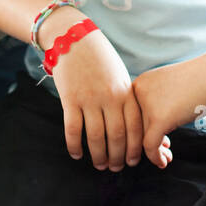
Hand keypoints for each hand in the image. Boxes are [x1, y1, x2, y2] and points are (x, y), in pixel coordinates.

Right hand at [43, 11, 143, 171]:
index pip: (135, 127)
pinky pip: (73, 129)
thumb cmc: (99, 58)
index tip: (133, 161)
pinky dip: (75, 146)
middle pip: (117, 136)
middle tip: (115, 168)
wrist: (73, 37)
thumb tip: (131, 125)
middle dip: (118, 157)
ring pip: (96, 137)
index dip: (135, 148)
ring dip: (99, 156)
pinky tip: (77, 154)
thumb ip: (125, 98)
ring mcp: (89, 99)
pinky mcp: (69, 99)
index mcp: (125, 92)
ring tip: (99, 165)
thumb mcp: (119, 75)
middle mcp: (109, 97)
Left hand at [132, 53, 205, 169]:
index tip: (154, 141)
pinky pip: (150, 145)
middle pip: (135, 127)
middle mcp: (138, 92)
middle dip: (145, 144)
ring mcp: (147, 104)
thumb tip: (148, 130)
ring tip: (166, 158)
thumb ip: (155, 104)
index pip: (131, 116)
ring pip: (141, 138)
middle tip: (162, 153)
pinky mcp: (159, 118)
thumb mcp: (168, 89)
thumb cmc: (198, 81)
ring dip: (153, 153)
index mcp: (139, 84)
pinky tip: (163, 162)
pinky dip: (155, 157)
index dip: (140, 132)